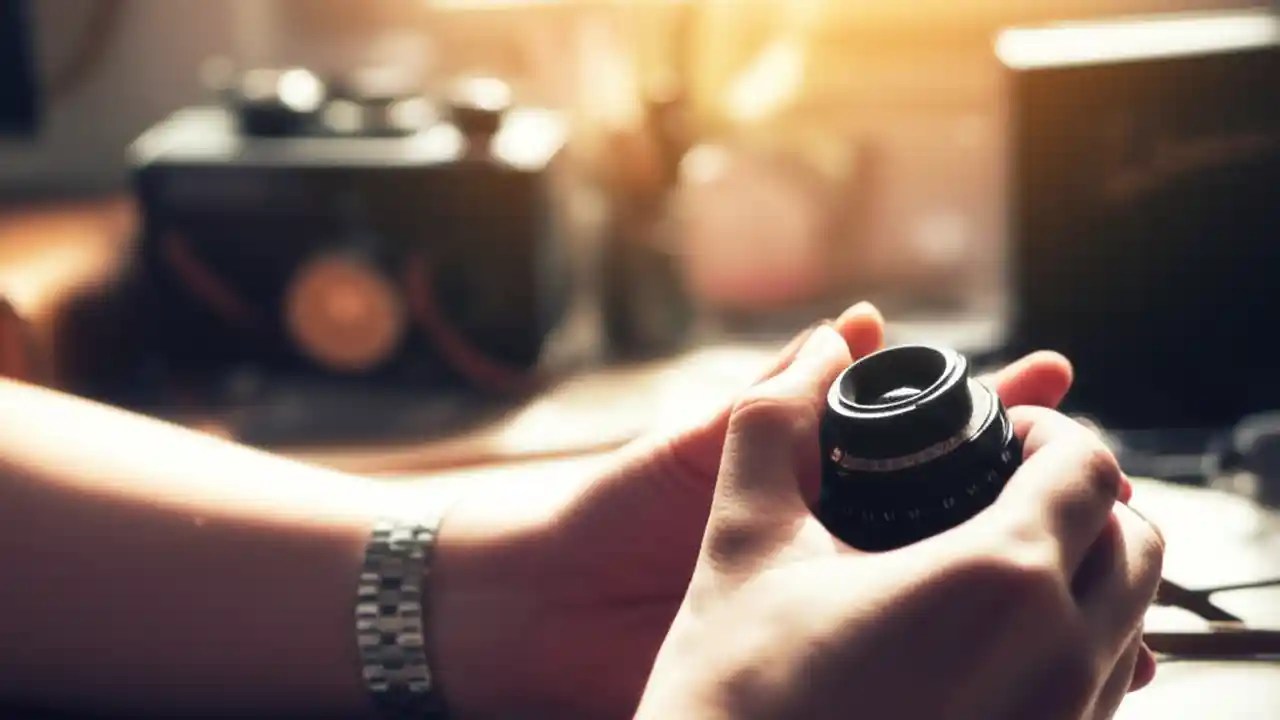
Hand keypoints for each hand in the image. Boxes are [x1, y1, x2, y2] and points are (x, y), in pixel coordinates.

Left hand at [429, 304, 1075, 717]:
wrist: (539, 609)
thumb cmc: (605, 514)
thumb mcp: (696, 444)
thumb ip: (775, 396)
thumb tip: (856, 324)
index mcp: (804, 475)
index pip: (917, 429)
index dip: (987, 401)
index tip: (1055, 375)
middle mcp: (828, 537)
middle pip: (950, 510)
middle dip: (1028, 492)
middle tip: (1108, 486)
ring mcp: (826, 603)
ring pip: (945, 593)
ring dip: (1018, 580)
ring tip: (1101, 577)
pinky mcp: (810, 663)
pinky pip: (902, 659)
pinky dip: (967, 655)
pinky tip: (1026, 659)